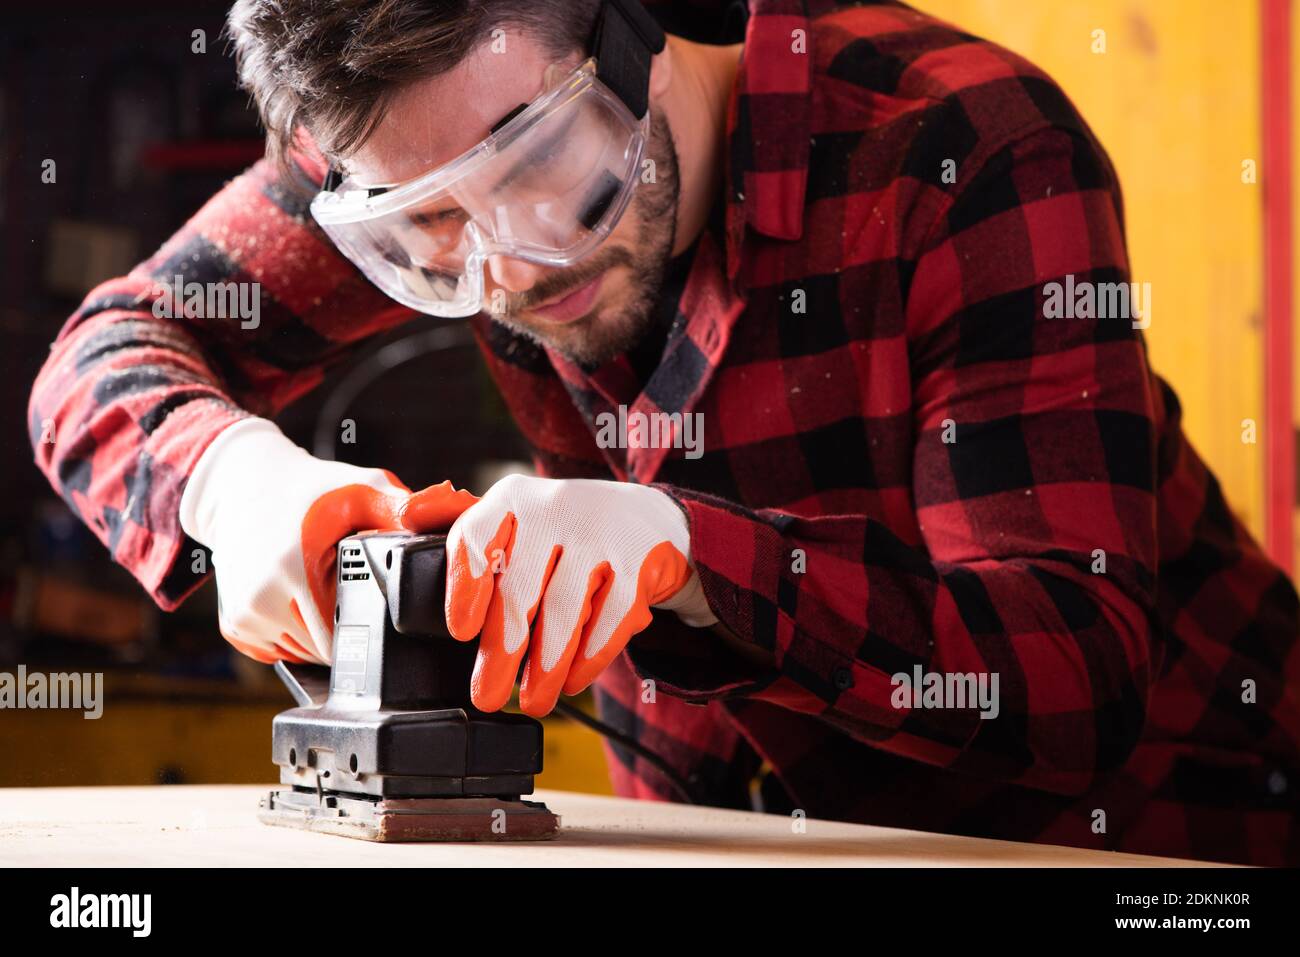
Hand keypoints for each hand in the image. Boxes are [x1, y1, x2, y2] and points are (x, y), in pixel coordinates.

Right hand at [180, 417, 474, 664]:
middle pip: (330, 652)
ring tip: (332, 590)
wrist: (241, 485)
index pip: (351, 635)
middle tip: (362, 591)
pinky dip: (302, 634)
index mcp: (293, 568)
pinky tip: (306, 599)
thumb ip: (410, 508)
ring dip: (329, 636)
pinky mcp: (235, 628)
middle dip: (357, 632)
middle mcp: (261, 600)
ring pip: (307, 655)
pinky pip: (284, 651)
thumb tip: (462, 514)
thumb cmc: (312, 489)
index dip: (379, 628)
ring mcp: (244, 619)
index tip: (390, 607)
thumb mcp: (365, 488)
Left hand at [400, 474, 716, 715]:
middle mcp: (555, 508)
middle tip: (485, 695)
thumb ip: (462, 522)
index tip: (460, 631)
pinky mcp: (639, 561)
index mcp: (513, 499)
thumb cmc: (566, 532)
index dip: (465, 585)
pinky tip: (574, 681)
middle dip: (502, 650)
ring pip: (566, 609)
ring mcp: (600, 533)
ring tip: (533, 701)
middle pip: (520, 585)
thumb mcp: (515, 521)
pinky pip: (611, 618)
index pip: (477, 535)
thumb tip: (408, 514)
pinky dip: (590, 657)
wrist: (649, 522)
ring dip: (546, 665)